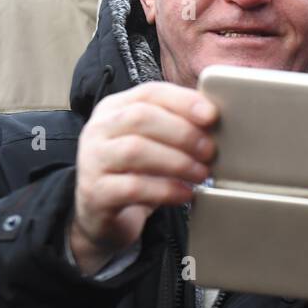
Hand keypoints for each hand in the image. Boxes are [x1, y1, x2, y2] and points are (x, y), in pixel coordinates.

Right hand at [71, 81, 217, 274]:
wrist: (100, 214)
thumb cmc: (134, 172)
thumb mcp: (151, 142)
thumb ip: (175, 124)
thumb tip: (215, 120)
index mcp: (114, 108)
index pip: (149, 92)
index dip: (183, 101)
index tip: (212, 116)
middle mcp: (98, 129)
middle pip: (141, 117)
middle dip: (183, 133)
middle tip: (210, 151)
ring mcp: (92, 160)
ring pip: (136, 150)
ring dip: (178, 161)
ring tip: (202, 174)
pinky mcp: (94, 193)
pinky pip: (132, 187)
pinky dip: (165, 189)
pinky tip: (185, 194)